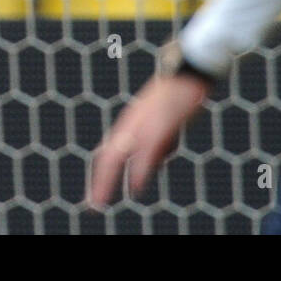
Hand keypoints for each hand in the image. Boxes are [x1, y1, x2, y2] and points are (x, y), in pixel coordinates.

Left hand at [87, 74, 210, 209]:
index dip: (101, 175)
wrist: (186, 75)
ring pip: (119, 157)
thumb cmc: (176, 98)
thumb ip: (156, 145)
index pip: (108, 152)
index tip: (95, 195)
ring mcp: (143, 126)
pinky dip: (139, 173)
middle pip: (108, 157)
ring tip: (102, 200)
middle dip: (101, 182)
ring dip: (109, 180)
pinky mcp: (159, 127)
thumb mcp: (162, 124)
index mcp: (129, 124)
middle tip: (94, 204)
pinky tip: (135, 188)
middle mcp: (131, 126)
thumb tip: (151, 166)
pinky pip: (145, 155)